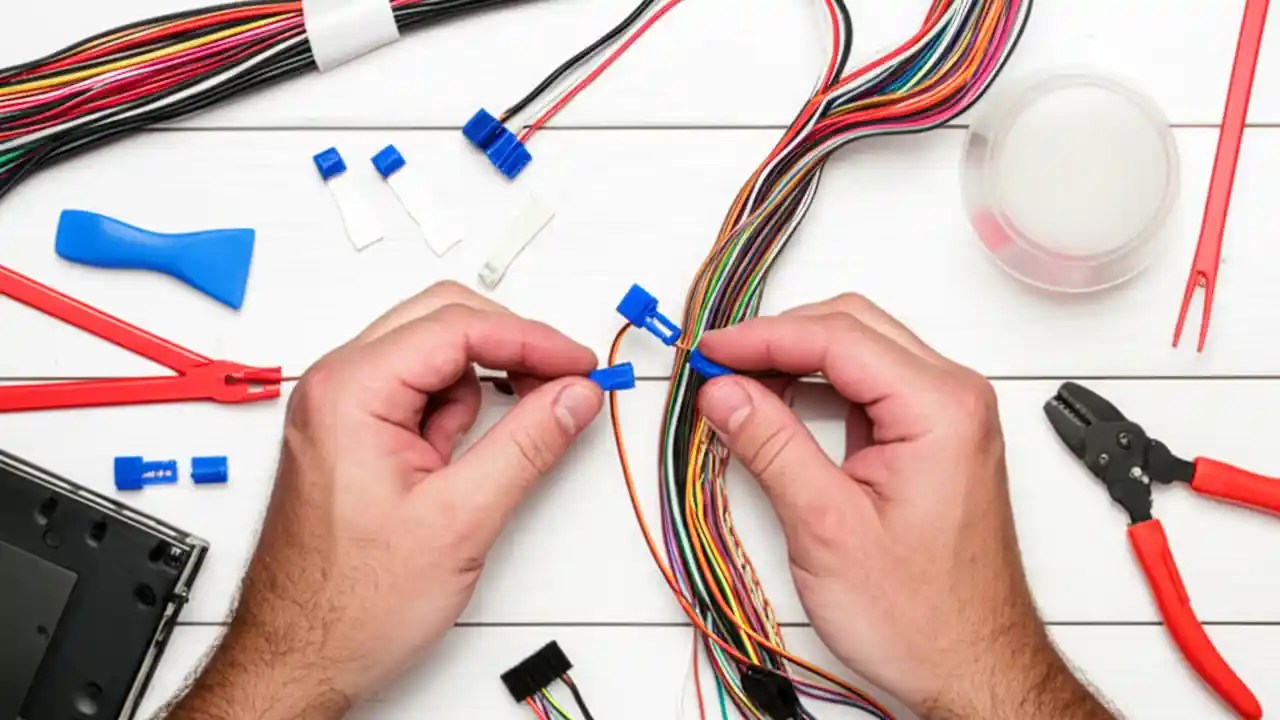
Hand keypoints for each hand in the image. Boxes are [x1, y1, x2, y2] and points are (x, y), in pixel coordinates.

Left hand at [171, 282, 602, 717]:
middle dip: (509, 348)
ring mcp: (341, 410)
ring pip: (433, 357)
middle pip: (442, 322)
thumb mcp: (460, 519)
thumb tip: (572, 395)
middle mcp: (336, 388)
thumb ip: (527, 445)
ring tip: (504, 441)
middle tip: (562, 379)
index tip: (577, 363)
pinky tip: (464, 459)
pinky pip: (418, 396)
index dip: (531, 339)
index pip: (458, 328)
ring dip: (480, 385)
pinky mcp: (353, 435)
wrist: (301, 656)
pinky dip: (456, 414)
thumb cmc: (349, 604)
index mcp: (350, 391)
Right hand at [696, 295, 1110, 719]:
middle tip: (716, 364)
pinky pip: (870, 385)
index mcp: (940, 409)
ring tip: (737, 384)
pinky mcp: (934, 437)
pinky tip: (778, 404)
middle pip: (851, 327)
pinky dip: (819, 386)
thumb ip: (772, 446)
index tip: (710, 352)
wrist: (972, 667)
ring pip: (859, 350)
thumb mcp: (827, 527)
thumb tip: (725, 391)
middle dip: (777, 338)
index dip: (762, 338)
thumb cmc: (923, 617)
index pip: (836, 338)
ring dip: (796, 358)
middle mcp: (955, 399)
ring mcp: (948, 417)